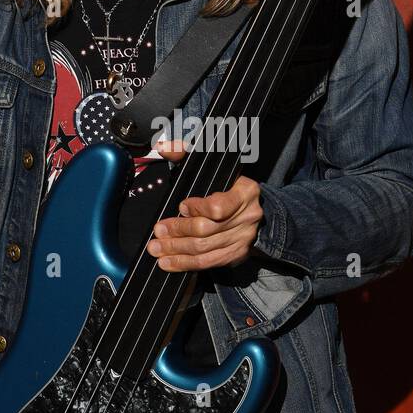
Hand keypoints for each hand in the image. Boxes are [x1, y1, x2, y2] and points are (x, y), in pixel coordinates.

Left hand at [145, 139, 263, 270]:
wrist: (255, 209)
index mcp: (245, 191)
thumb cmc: (229, 187)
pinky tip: (168, 263)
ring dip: (176, 250)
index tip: (181, 206)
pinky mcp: (235, 255)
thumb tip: (165, 148)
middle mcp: (247, 217)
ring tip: (157, 248)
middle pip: (206, 229)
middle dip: (178, 231)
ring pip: (204, 249)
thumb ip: (186, 154)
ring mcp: (242, 239)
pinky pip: (207, 263)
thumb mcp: (213, 167)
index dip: (197, 209)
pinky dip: (185, 264)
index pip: (218, 207)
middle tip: (158, 231)